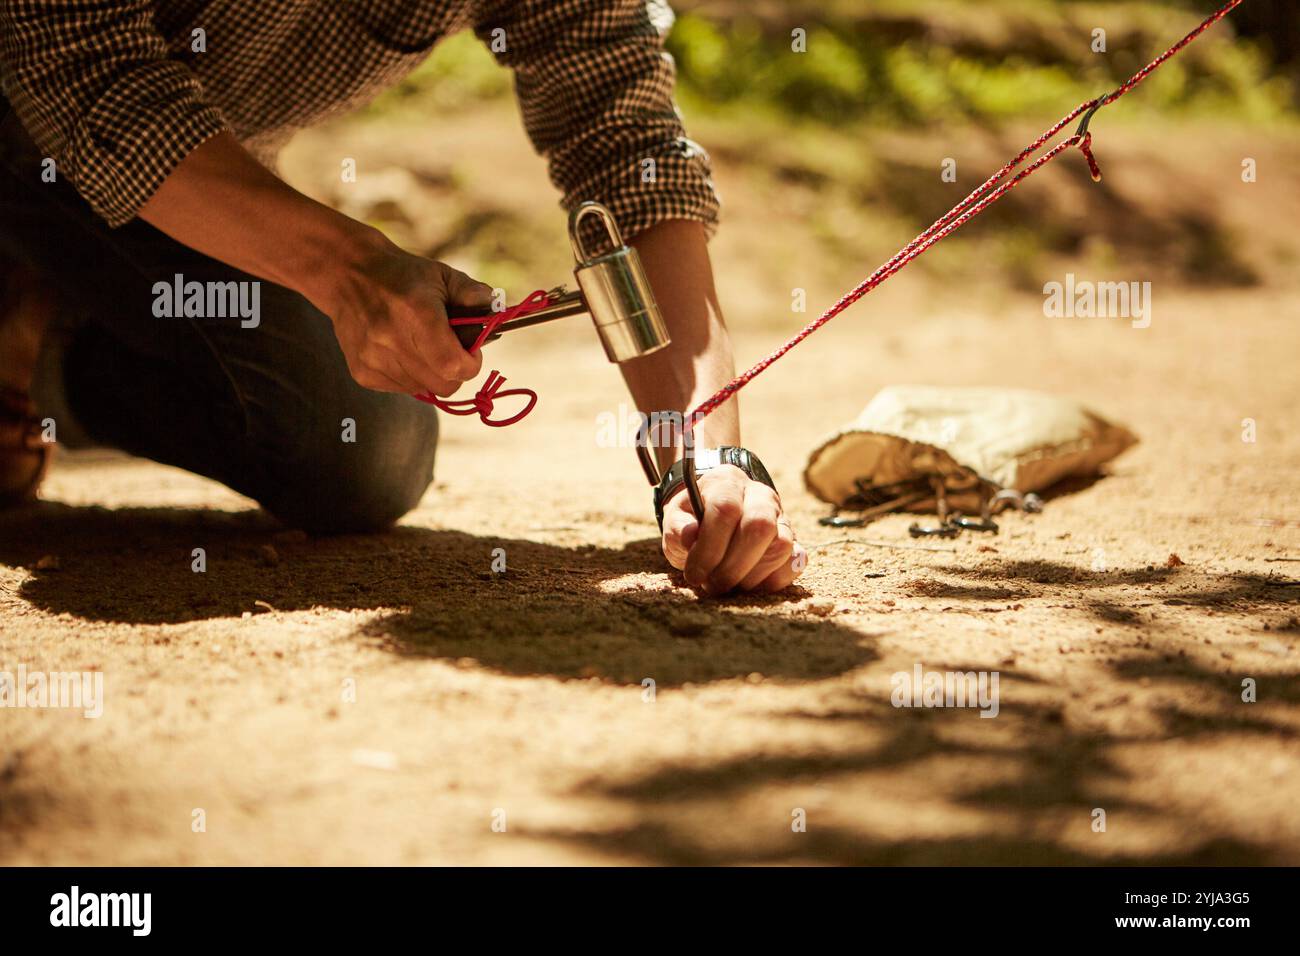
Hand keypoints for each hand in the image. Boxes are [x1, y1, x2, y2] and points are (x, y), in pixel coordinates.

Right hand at [320, 241, 491, 395]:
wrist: (348, 275)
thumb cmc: (403, 276)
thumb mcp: (444, 276)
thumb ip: (475, 295)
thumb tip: (498, 314)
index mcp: (417, 313)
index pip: (453, 365)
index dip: (470, 364)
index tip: (470, 352)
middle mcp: (391, 339)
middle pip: (443, 385)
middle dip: (455, 372)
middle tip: (450, 350)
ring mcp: (373, 359)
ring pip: (423, 389)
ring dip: (431, 373)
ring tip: (421, 345)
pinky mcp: (362, 373)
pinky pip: (402, 389)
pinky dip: (410, 375)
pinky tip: (402, 350)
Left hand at [660, 465, 807, 594]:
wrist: (713, 519)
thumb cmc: (693, 520)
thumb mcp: (675, 520)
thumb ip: (678, 527)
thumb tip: (690, 536)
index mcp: (727, 482)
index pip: (726, 509)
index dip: (710, 548)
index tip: (694, 574)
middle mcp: (760, 495)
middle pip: (760, 526)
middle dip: (733, 566)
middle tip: (712, 585)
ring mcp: (781, 517)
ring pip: (781, 545)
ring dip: (752, 576)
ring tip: (729, 585)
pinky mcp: (794, 540)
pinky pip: (797, 561)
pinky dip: (775, 580)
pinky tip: (750, 585)